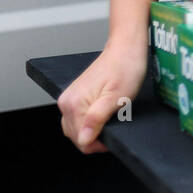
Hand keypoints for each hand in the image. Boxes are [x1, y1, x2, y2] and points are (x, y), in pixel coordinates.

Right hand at [57, 35, 148, 153]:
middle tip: (114, 124)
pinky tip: (102, 115)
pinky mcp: (74, 96)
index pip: (81, 141)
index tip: (114, 135)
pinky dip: (88, 122)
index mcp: (74, 104)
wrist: (125, 49)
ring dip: (91, 131)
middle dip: (95, 138)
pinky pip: (77, 119)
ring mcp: (69, 98)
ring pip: (76, 129)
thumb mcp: (116, 98)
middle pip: (76, 137)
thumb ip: (97, 119)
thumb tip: (84, 139)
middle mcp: (66, 102)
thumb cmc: (125, 69)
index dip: (100, 144)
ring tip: (109, 119)